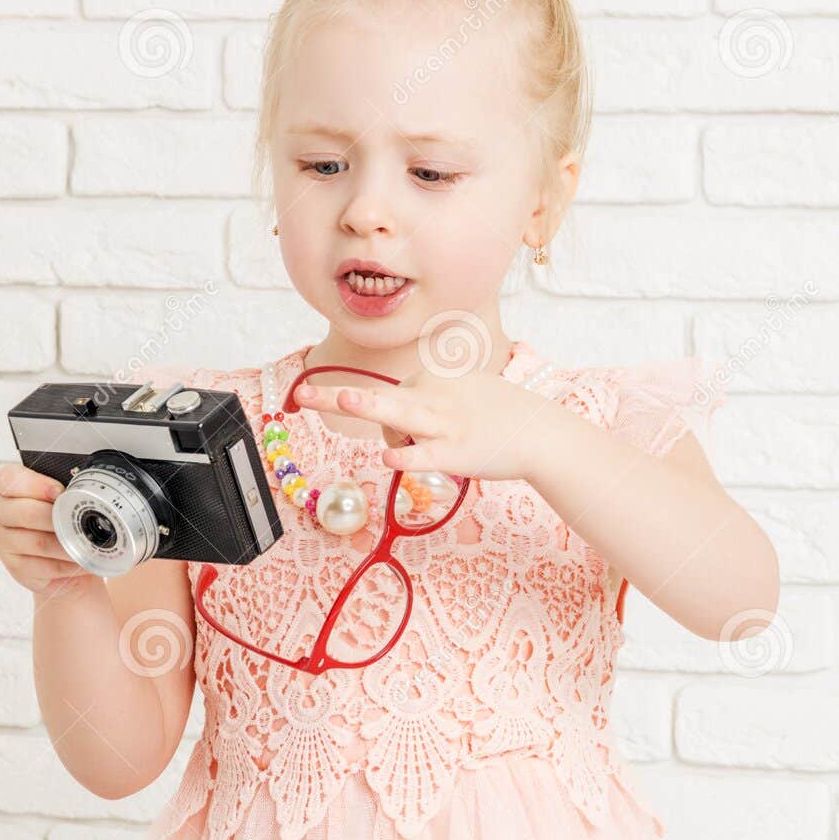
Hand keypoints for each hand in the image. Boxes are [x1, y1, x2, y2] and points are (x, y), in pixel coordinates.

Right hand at [0, 464, 97, 599]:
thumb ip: (65, 487)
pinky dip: (66, 564)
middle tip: (80, 521)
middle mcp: (0, 513)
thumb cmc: (58, 517)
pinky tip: (80, 560)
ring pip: (38, 542)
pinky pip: (44, 566)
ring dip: (67, 544)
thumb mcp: (58, 496)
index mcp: (7, 488)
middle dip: (58, 518)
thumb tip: (84, 489)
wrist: (54, 554)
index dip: (36, 484)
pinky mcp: (16, 567)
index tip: (60, 492)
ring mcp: (4, 542)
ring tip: (88, 544)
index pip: (9, 478)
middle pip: (26, 513)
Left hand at [294, 368, 558, 482]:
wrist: (537, 431)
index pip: (389, 401)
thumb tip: (400, 421)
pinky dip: (407, 456)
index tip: (411, 436)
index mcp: (430, 382)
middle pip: (380, 399)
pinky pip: (425, 454)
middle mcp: (432, 398)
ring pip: (400, 416)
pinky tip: (390, 458)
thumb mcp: (459, 393)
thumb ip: (426, 400)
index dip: (390, 425)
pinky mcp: (455, 452)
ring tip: (345, 403)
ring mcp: (443, 425)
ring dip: (372, 411)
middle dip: (338, 399)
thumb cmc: (497, 414)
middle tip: (302, 394)